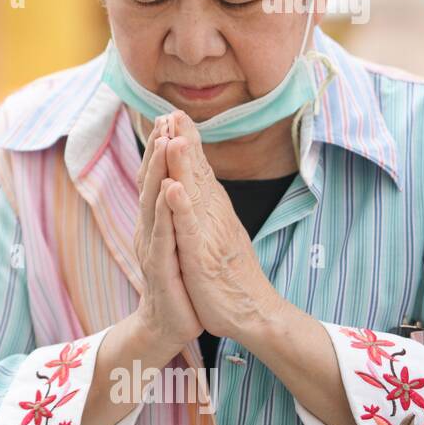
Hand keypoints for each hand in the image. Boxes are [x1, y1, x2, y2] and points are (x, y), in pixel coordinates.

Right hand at [132, 120, 201, 351]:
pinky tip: (169, 191)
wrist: (168, 325)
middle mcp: (149, 229)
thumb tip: (176, 183)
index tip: (169, 117)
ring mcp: (152, 247)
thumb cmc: (178, 283)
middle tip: (164, 118)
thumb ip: (173, 213)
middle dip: (158, 149)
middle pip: (151, 183)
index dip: (161, 149)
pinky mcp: (160, 268)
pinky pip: (162, 235)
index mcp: (155, 222)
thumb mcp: (177, 241)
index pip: (157, 179)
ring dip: (159, 172)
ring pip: (154, 203)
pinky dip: (165, 212)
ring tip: (165, 142)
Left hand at [160, 110, 289, 342]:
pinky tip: (173, 189)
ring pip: (193, 194)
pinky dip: (180, 209)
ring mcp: (208, 235)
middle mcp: (213, 217)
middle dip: (184, 140)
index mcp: (212, 211)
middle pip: (197, 173)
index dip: (186, 141)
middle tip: (174, 111)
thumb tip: (196, 182)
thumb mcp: (212, 234)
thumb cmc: (228, 275)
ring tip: (175, 135)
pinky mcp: (201, 258)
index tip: (174, 114)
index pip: (198, 170)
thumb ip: (205, 208)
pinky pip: (188, 230)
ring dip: (184, 165)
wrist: (250, 314)